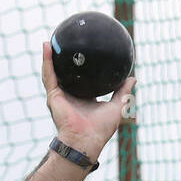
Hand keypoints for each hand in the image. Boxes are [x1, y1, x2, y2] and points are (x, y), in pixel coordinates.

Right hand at [42, 41, 134, 160]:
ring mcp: (60, 96)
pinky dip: (47, 60)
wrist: (85, 140)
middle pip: (66, 74)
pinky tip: (47, 45)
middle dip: (63, 60)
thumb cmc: (100, 129)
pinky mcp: (53, 96)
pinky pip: (48, 74)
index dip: (82, 68)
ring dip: (50, 56)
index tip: (86, 53)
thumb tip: (133, 78)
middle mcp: (70, 96)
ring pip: (53, 72)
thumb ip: (123, 92)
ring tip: (52, 40)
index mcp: (84, 98)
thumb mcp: (116, 106)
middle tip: (66, 42)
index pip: (82, 80)